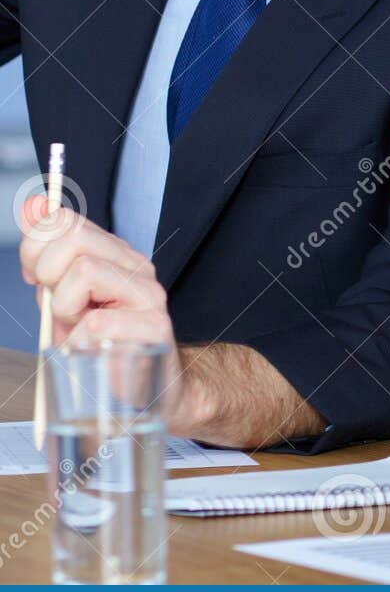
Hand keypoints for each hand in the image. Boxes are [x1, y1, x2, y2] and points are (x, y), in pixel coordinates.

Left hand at [18, 195, 175, 353]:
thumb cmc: (99, 343)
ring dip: (66, 309)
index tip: (37, 279)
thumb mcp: (60, 293)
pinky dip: (81, 341)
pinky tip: (94, 349)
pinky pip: (96, 322)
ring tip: (80, 328)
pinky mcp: (155, 327)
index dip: (36, 246)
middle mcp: (137, 266)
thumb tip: (32, 204)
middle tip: (58, 305)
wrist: (144, 387)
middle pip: (74, 237)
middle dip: (47, 272)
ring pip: (83, 270)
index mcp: (115, 254)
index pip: (66, 220)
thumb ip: (46, 251)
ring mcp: (149, 294)